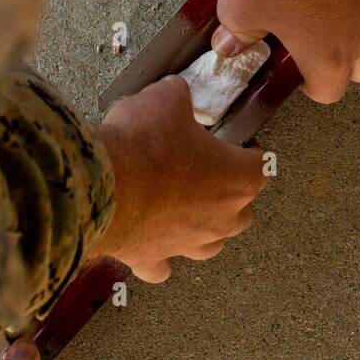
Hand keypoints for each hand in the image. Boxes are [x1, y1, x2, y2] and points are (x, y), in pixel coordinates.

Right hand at [96, 75, 267, 281]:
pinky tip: (152, 248)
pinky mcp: (150, 258)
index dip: (252, 152)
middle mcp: (219, 217)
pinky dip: (159, 258)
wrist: (98, 185)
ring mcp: (186, 243)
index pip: (261, 166)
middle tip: (211, 173)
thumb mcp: (165, 98)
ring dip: (204, 228)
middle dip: (231, 193)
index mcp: (235, 178)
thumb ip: (178, 95)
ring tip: (189, 212)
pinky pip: (161, 266)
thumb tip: (175, 92)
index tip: (242, 144)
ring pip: (211, 244)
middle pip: (242, 211)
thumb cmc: (141, 145)